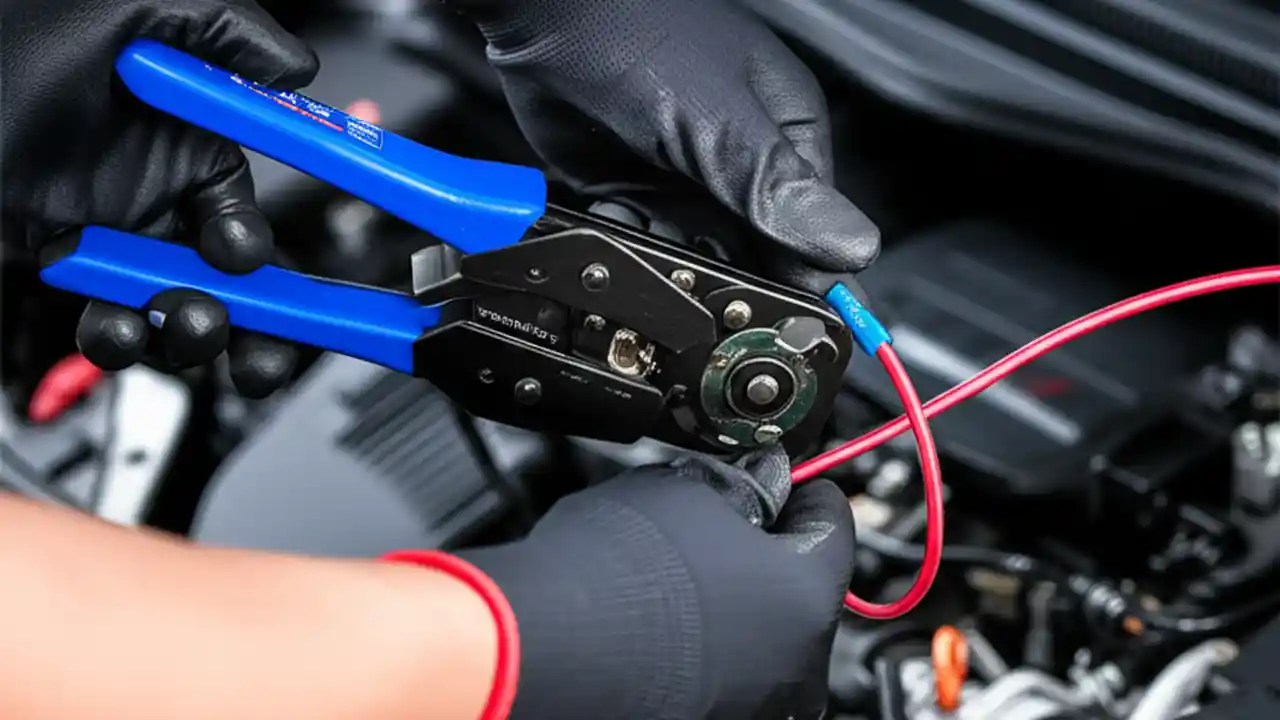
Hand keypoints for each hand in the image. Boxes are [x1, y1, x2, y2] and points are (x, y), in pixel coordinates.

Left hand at [2, 0, 316, 397]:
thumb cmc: (15, 36)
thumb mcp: (131, 11)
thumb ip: (223, 26)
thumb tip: (294, 66)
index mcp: (189, 139)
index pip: (248, 203)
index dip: (254, 240)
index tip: (240, 254)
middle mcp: (160, 189)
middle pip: (231, 275)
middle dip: (255, 316)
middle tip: (250, 334)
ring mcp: (116, 231)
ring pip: (178, 304)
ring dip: (191, 331)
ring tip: (182, 325)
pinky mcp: (69, 262)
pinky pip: (109, 316)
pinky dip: (119, 334)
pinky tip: (114, 324)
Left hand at [447, 0, 878, 294]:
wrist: (540, 18)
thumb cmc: (631, 32)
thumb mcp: (715, 120)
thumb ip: (774, 187)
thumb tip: (851, 245)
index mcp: (786, 131)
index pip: (815, 229)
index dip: (809, 283)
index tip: (801, 331)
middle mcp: (742, 159)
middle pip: (759, 251)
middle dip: (734, 279)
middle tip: (713, 302)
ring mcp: (689, 177)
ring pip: (701, 253)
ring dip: (678, 266)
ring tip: (658, 257)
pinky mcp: (637, 189)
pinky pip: (648, 242)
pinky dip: (633, 248)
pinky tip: (618, 233)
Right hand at [458, 450, 854, 718]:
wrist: (539, 649)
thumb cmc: (609, 576)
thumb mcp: (681, 489)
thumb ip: (733, 487)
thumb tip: (743, 485)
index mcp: (808, 595)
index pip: (834, 521)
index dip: (803, 488)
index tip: (788, 480)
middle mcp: (797, 666)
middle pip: (799, 588)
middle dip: (763, 553)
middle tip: (717, 524)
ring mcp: (754, 707)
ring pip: (760, 640)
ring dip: (732, 606)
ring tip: (671, 579)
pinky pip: (723, 676)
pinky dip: (703, 651)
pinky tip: (655, 626)